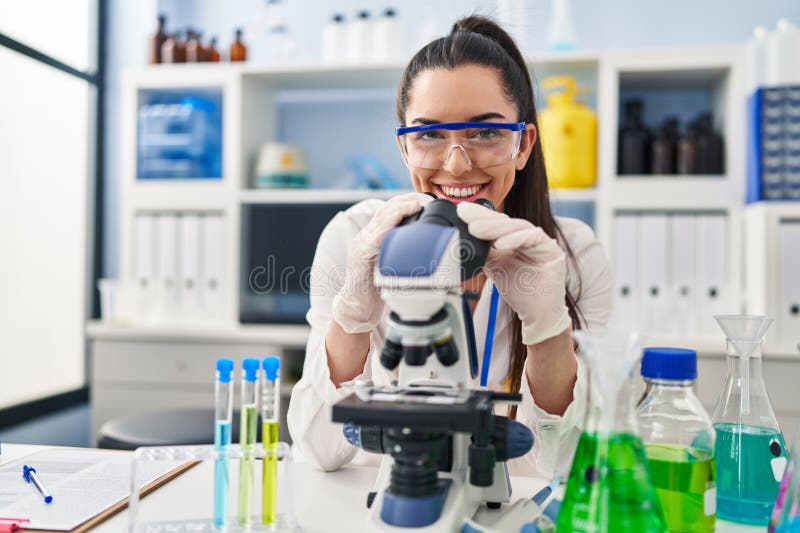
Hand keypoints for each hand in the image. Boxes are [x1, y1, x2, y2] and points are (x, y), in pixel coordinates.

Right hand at [332, 192, 432, 332]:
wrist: (357, 309)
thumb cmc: (377, 288)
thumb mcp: (395, 264)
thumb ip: (406, 252)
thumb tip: (431, 246)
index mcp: (375, 236)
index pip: (391, 209)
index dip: (408, 201)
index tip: (427, 200)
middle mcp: (367, 236)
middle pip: (387, 208)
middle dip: (407, 201)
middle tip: (426, 200)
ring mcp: (362, 245)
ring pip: (380, 219)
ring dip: (399, 209)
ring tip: (416, 205)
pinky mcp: (359, 257)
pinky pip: (373, 238)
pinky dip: (386, 228)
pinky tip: (397, 222)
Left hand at [457, 202, 571, 344]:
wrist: (538, 315)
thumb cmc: (519, 291)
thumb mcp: (494, 267)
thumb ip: (482, 252)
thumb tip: (461, 239)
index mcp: (516, 238)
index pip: (497, 222)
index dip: (479, 216)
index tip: (461, 211)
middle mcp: (529, 236)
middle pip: (506, 222)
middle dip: (484, 218)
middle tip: (465, 216)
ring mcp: (542, 242)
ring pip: (518, 226)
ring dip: (495, 228)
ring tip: (476, 229)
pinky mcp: (552, 250)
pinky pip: (533, 237)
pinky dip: (515, 239)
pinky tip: (499, 244)